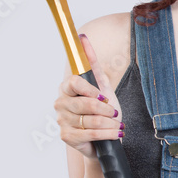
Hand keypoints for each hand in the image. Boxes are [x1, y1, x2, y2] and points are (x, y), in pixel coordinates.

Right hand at [54, 33, 123, 159]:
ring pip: (91, 120)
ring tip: (117, 125)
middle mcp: (60, 103)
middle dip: (105, 110)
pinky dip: (108, 134)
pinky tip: (115, 133)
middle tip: (114, 113)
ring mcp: (62, 121)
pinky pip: (92, 134)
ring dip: (110, 123)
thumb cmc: (101, 112)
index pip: (74, 82)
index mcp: (66, 88)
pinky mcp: (67, 137)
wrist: (102, 139)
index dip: (91, 90)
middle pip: (85, 103)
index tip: (104, 96)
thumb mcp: (101, 87)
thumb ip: (92, 65)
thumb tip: (83, 37)